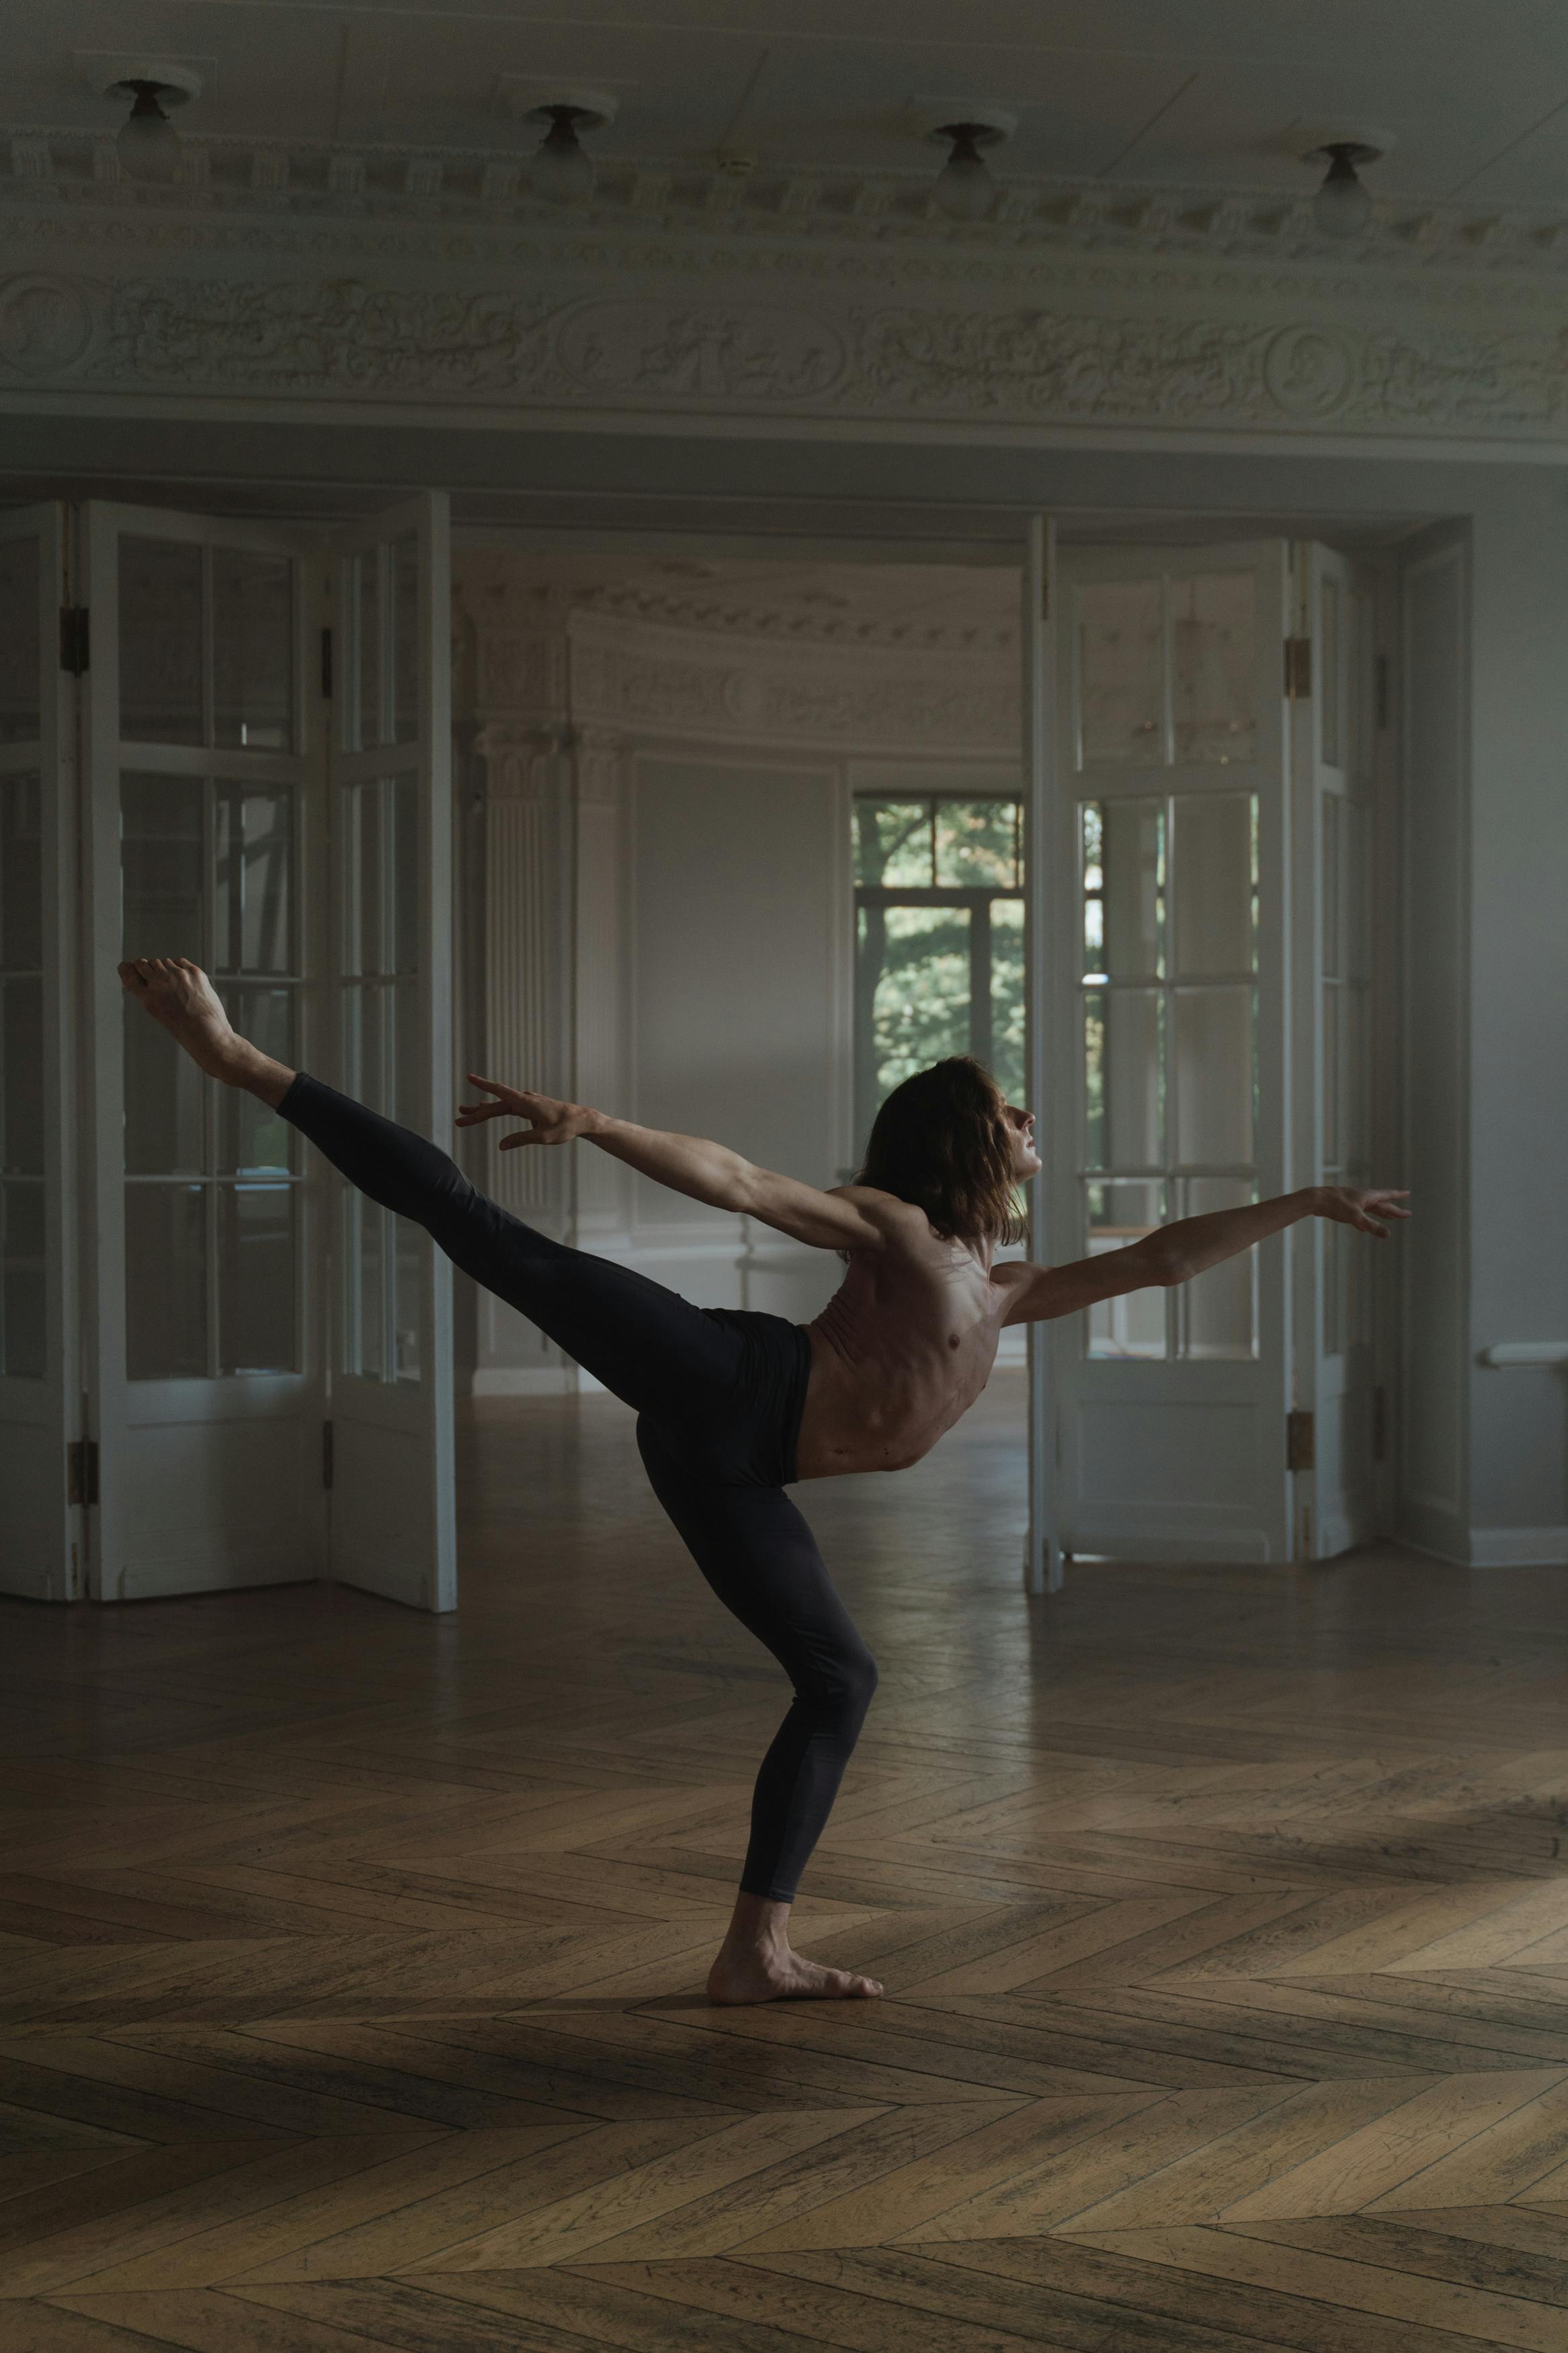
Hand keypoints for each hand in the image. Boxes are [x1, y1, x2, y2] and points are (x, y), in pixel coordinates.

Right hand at [455, 1075, 597, 1149]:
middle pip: (495, 1105)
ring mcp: (526, 1103)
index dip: (483, 1084)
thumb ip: (521, 1140)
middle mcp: (524, 1100)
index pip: (500, 1091)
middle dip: (476, 1113)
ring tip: (464, 1112)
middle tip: (458, 1120)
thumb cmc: (564, 1127)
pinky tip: (484, 1108)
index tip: (469, 1077)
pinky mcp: (529, 1108)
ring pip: (500, 1106)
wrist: (580, 1119)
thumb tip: (501, 1145)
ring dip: (482, 1110)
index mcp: (526, 1103)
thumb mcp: (542, 1137)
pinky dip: (495, 1108)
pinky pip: (507, 1107)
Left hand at [1316, 1184, 1409, 1237]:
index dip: (1398, 1195)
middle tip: (1407, 1214)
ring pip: (1371, 1209)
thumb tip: (1388, 1234)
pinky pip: (1359, 1215)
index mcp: (1367, 1196)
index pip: (1387, 1195)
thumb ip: (1372, 1226)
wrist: (1315, 1200)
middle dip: (1394, 1210)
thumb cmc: (1335, 1205)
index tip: (1408, 1193)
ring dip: (1381, 1214)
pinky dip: (1364, 1222)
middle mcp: (1362, 1197)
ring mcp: (1353, 1202)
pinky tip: (1363, 1229)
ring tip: (1389, 1217)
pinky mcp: (1345, 1208)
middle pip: (1382, 1205)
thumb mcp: (1355, 1217)